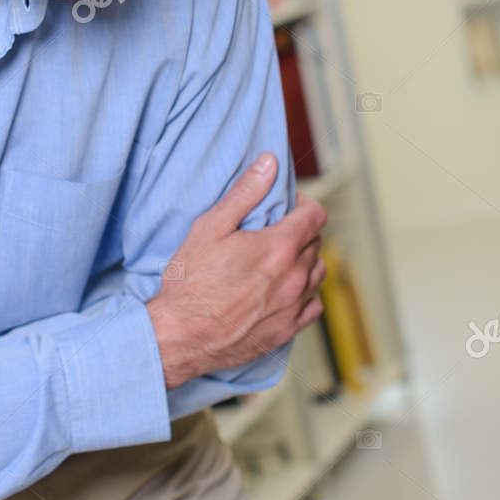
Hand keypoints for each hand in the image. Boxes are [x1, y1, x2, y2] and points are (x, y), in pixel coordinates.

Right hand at [144, 153, 326, 388]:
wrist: (181, 336)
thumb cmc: (190, 282)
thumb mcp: (210, 227)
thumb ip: (245, 193)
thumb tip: (269, 163)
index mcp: (280, 247)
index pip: (316, 215)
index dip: (303, 204)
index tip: (287, 206)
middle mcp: (295, 277)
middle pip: (317, 243)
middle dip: (300, 231)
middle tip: (274, 232)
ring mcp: (294, 306)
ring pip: (319, 274)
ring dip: (305, 262)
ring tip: (279, 261)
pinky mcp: (288, 330)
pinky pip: (314, 306)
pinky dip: (305, 294)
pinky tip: (284, 291)